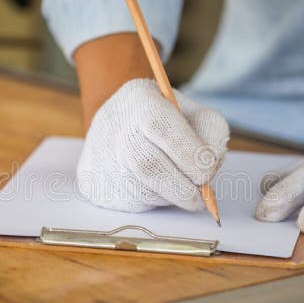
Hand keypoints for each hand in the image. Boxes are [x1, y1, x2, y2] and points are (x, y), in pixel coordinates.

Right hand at [77, 78, 229, 211]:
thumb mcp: (193, 113)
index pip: (159, 126)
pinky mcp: (93, 184)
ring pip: (141, 190)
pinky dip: (152, 201)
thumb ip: (210, 133)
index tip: (206, 174)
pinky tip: (153, 186)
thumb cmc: (166, 120)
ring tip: (174, 182)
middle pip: (146, 164)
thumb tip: (208, 169)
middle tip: (200, 198)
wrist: (121, 123)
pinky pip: (130, 203)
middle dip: (181, 187)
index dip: (188, 153)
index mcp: (139, 99)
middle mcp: (112, 127)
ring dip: (169, 195)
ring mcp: (99, 157)